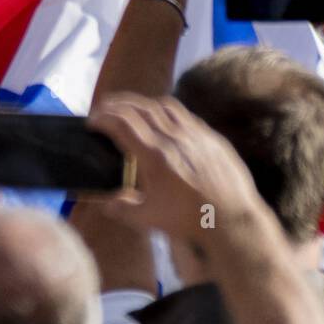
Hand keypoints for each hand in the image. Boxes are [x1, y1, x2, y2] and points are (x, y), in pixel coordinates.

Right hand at [89, 94, 265, 245]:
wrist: (231, 217)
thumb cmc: (189, 219)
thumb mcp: (148, 218)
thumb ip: (122, 208)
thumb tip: (107, 203)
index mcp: (155, 155)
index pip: (123, 124)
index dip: (104, 118)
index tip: (92, 121)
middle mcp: (174, 138)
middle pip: (141, 108)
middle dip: (118, 104)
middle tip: (105, 108)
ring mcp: (195, 134)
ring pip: (165, 106)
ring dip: (143, 103)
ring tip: (132, 109)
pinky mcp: (211, 137)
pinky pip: (186, 115)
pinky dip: (167, 112)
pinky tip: (164, 121)